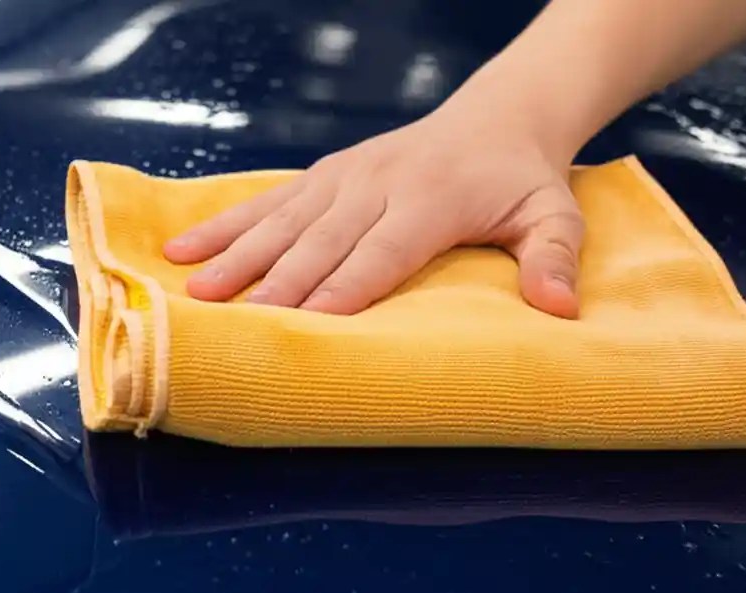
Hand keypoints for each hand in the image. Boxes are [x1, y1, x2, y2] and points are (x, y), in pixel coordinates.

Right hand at [162, 102, 584, 317]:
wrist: (498, 117)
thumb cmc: (524, 181)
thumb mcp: (555, 215)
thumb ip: (555, 259)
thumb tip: (561, 310)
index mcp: (431, 200)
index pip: (380, 252)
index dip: (342, 288)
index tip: (303, 323)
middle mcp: (379, 182)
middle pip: (320, 240)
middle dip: (273, 281)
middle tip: (228, 317)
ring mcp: (346, 174)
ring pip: (284, 219)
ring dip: (237, 254)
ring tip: (193, 288)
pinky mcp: (325, 172)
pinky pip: (270, 199)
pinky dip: (227, 222)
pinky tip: (184, 246)